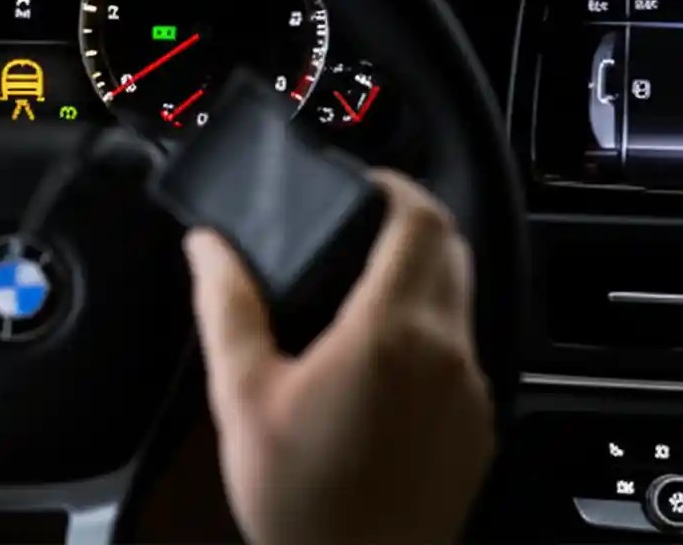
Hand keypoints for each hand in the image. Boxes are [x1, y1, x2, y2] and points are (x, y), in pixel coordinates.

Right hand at [186, 169, 492, 544]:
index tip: (365, 182)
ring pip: (459, 300)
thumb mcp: (242, 397)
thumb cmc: (300, 501)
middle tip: (356, 227)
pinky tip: (377, 362)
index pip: (421, 221)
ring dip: (420, 277)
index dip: (396, 186)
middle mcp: (447, 352)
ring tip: (357, 293)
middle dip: (408, 224)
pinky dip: (428, 331)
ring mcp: (471, 391)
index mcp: (390, 332)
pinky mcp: (478, 425)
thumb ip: (226, 306)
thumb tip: (206, 246)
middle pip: (451, 250)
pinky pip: (462, 350)